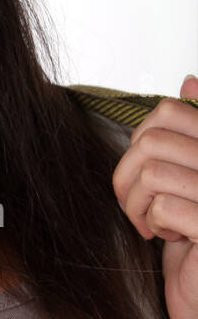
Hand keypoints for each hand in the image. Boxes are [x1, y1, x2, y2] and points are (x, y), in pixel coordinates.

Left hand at [112, 75, 197, 318]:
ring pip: (153, 171)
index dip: (141, 138)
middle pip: (154, 138)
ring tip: (153, 223)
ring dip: (137, 202)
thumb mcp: (190, 182)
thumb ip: (191, 137)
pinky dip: (154, 223)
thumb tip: (191, 80)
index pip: (171, 110)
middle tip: (136, 204)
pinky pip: (164, 205)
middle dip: (128, 173)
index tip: (144, 171)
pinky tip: (171, 238)